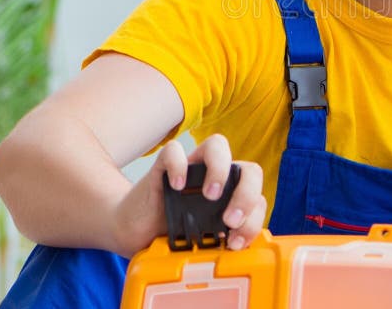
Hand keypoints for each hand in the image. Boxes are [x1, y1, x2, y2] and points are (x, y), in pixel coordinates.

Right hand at [112, 134, 265, 255]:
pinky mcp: (163, 167)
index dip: (253, 219)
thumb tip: (237, 245)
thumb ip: (220, 239)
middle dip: (247, 194)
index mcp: (230, 195)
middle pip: (248, 169)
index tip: (236, 242)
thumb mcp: (200, 242)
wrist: (134, 231)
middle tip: (231, 220)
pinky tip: (177, 186)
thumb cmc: (170, 234)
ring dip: (220, 169)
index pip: (257, 197)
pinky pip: (173, 151)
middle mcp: (215, 177)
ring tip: (211, 195)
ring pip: (217, 145)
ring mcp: (190, 168)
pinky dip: (178, 165)